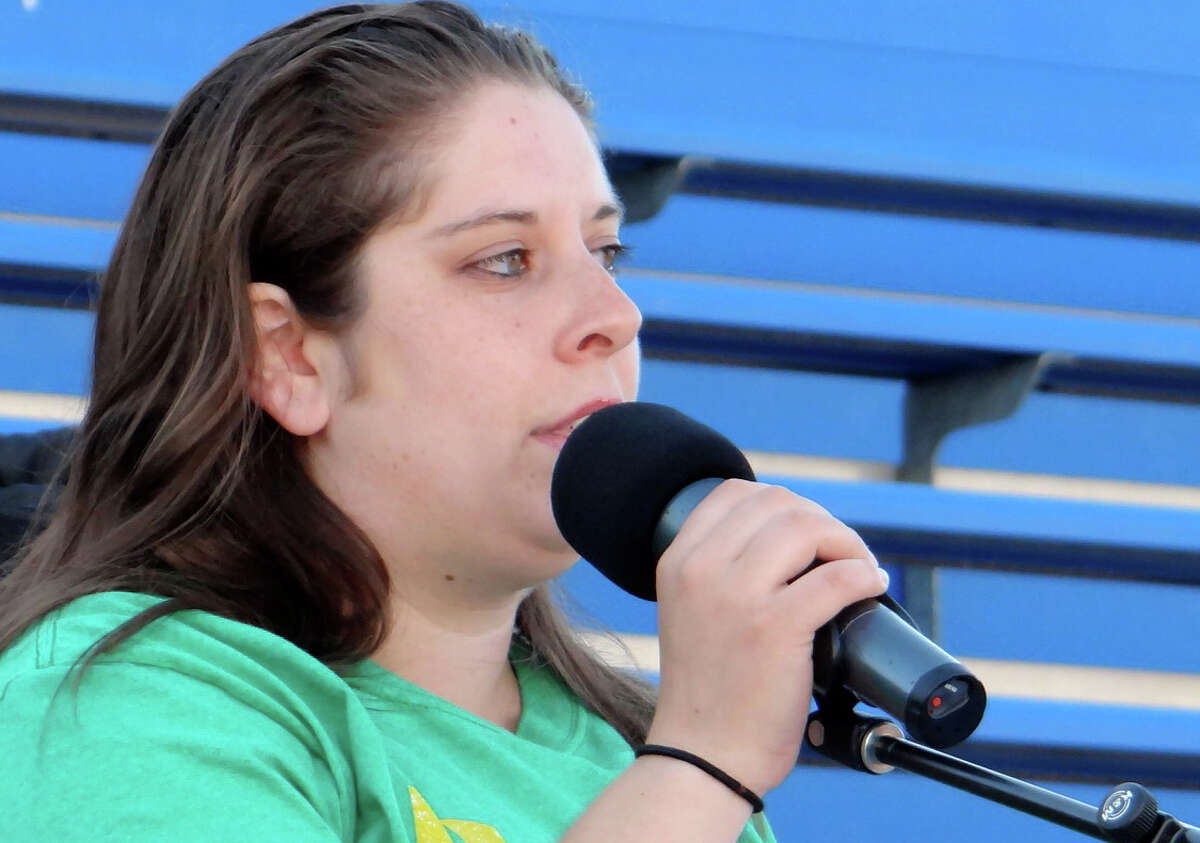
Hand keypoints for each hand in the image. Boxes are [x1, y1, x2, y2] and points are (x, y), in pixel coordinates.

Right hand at [644, 479, 887, 795]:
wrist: (704, 756)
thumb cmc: (708, 692)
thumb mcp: (693, 612)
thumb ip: (723, 573)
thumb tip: (794, 541)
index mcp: (678, 562)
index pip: (734, 493)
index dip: (782, 504)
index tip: (805, 535)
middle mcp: (701, 570)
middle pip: (778, 504)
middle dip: (821, 521)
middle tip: (841, 554)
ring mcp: (737, 596)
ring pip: (807, 527)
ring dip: (846, 542)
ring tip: (859, 568)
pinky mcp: (775, 627)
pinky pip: (836, 578)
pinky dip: (863, 575)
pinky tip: (871, 587)